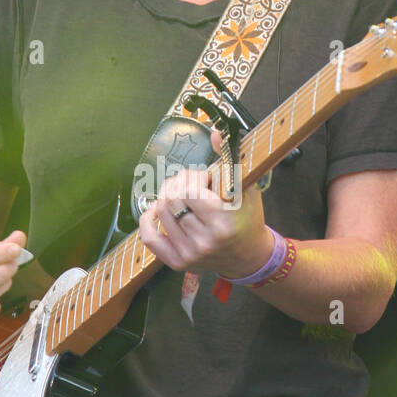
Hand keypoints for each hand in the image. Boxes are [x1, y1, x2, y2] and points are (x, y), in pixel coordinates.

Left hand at [138, 128, 272, 278]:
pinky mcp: (177, 262)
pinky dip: (147, 220)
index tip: (204, 178)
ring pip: (160, 212)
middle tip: (190, 183)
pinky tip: (156, 210)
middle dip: (179, 183)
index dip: (194, 176)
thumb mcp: (246, 189)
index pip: (189, 190)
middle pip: (172, 199)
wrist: (248, 257)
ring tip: (181, 195)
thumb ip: (229, 161)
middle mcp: (204, 241)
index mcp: (223, 223)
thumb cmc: (248, 220)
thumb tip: (214, 134)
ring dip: (167, 196)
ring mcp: (189, 253)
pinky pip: (149, 237)